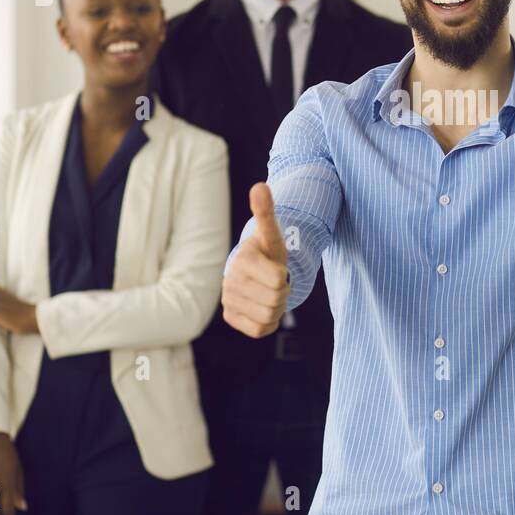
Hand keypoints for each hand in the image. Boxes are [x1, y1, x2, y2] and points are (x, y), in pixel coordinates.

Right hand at [221, 182, 290, 338]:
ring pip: (269, 316)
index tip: (278, 269)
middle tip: (276, 282)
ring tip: (269, 293)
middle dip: (283, 293)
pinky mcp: (230, 317)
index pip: (279, 281)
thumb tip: (260, 186)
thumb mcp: (272, 233)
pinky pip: (260, 329)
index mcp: (242, 260)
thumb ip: (266, 212)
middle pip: (276, 300)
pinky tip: (262, 306)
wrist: (254, 271)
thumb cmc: (268, 251)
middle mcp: (230, 281)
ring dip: (277, 307)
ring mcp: (228, 301)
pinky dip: (269, 321)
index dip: (286, 277)